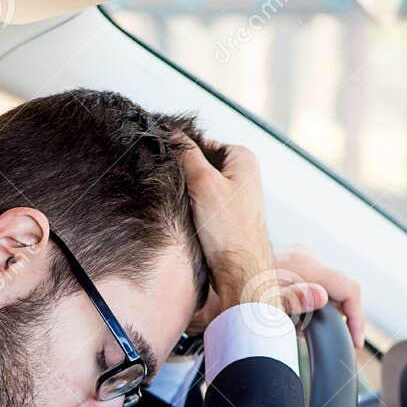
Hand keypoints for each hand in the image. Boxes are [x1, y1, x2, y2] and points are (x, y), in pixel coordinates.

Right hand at [179, 139, 278, 315]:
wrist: (240, 271)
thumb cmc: (229, 230)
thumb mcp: (203, 182)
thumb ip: (187, 154)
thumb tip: (172, 134)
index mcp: (243, 158)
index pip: (202, 142)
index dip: (182, 151)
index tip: (163, 161)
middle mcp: (242, 174)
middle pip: (201, 163)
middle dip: (184, 173)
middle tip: (168, 184)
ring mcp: (235, 195)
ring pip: (200, 184)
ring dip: (186, 192)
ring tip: (179, 203)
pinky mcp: (227, 215)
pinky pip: (203, 202)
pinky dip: (192, 206)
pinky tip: (185, 215)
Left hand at [185, 245, 368, 348]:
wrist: (212, 269)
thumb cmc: (233, 288)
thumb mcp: (263, 301)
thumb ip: (294, 300)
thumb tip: (322, 297)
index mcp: (306, 264)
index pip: (349, 289)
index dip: (357, 318)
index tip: (355, 342)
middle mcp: (307, 257)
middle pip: (339, 290)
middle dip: (338, 318)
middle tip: (328, 341)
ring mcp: (299, 258)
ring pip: (326, 289)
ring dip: (323, 313)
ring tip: (305, 333)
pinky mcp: (290, 264)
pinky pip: (311, 285)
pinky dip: (310, 306)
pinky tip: (294, 321)